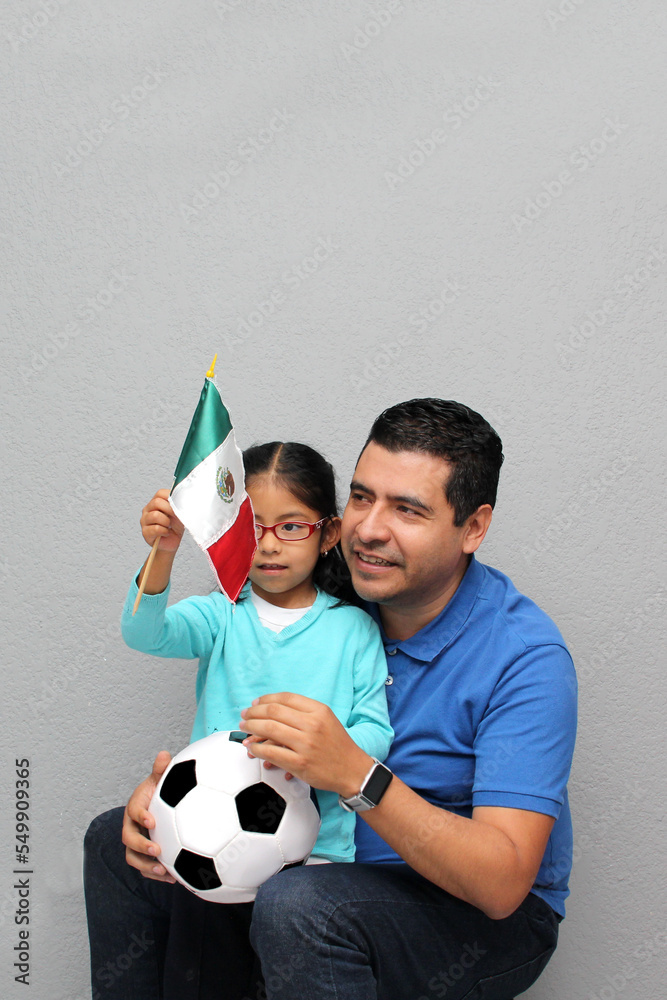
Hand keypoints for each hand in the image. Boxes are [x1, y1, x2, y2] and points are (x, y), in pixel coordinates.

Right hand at [122, 751, 175, 881]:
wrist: (161, 805)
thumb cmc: (161, 791)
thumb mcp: (160, 779)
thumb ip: (161, 769)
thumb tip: (164, 754)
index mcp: (135, 807)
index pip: (133, 812)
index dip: (140, 817)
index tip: (152, 821)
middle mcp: (131, 827)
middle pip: (128, 839)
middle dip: (141, 846)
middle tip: (156, 849)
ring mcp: (136, 842)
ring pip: (133, 858)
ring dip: (146, 866)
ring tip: (163, 871)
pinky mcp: (143, 855)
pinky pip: (146, 867)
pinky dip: (157, 874)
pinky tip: (173, 878)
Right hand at [141, 490, 184, 551]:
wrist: (172, 542)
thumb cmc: (175, 527)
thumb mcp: (179, 513)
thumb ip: (179, 505)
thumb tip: (184, 499)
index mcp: (156, 502)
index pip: (160, 493)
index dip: (171, 498)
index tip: (178, 505)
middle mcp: (148, 510)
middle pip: (156, 502)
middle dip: (170, 510)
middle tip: (175, 517)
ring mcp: (144, 521)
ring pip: (155, 515)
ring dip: (166, 521)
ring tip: (169, 526)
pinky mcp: (145, 532)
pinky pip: (156, 528)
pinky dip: (165, 531)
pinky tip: (166, 533)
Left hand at [239, 693, 371, 796]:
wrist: (353, 770)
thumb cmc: (337, 744)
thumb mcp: (326, 720)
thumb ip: (303, 713)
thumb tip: (270, 709)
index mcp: (319, 711)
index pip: (285, 698)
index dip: (266, 699)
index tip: (255, 703)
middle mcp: (312, 724)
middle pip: (274, 711)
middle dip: (254, 712)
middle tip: (245, 715)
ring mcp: (306, 744)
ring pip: (270, 729)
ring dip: (252, 728)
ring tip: (244, 729)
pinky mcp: (300, 764)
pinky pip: (271, 753)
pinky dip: (257, 749)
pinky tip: (252, 748)